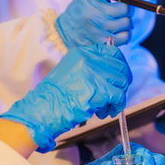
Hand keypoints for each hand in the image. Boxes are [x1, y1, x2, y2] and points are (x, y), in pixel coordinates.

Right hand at [1, 44, 131, 151]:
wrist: (43, 109)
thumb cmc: (55, 96)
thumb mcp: (71, 72)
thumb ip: (91, 69)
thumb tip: (114, 74)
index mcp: (82, 53)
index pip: (112, 51)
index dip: (120, 65)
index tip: (120, 77)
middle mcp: (89, 60)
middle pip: (120, 66)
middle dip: (121, 83)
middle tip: (116, 95)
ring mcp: (94, 74)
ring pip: (121, 82)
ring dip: (117, 97)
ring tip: (105, 108)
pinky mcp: (98, 90)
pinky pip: (118, 97)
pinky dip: (115, 107)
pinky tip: (103, 113)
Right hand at [56, 0, 144, 48]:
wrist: (65, 32)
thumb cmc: (81, 10)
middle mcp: (94, 13)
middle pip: (125, 8)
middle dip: (127, 8)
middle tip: (121, 9)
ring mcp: (99, 29)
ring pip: (127, 23)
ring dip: (126, 21)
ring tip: (117, 21)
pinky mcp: (103, 43)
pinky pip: (126, 37)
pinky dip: (125, 33)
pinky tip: (117, 31)